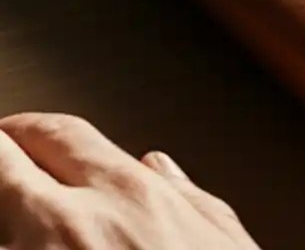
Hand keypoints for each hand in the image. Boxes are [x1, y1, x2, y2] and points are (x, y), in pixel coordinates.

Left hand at [0, 113, 258, 248]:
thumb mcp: (222, 243)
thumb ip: (188, 197)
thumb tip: (160, 168)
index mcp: (131, 196)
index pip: (57, 133)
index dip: (25, 128)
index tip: (15, 129)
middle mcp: (73, 225)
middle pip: (2, 163)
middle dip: (0, 154)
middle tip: (2, 152)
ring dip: (4, 214)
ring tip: (14, 212)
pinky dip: (6, 238)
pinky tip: (16, 238)